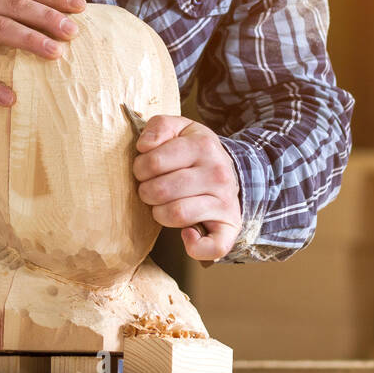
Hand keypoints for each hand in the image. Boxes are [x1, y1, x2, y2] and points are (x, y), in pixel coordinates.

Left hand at [132, 115, 241, 261]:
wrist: (233, 172)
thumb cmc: (197, 152)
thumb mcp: (181, 128)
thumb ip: (159, 126)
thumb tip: (144, 146)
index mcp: (203, 146)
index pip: (154, 161)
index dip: (140, 168)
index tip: (145, 170)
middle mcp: (217, 173)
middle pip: (161, 190)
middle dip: (146, 192)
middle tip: (151, 188)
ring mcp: (225, 201)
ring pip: (177, 214)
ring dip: (160, 213)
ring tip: (162, 205)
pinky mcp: (230, 226)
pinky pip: (214, 246)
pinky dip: (195, 247)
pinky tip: (187, 234)